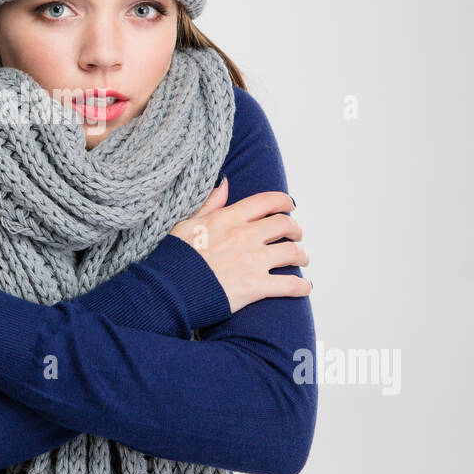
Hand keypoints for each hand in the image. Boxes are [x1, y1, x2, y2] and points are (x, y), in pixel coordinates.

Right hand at [168, 178, 310, 313]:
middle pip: (285, 224)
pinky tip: (304, 288)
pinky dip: (302, 287)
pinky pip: (290, 285)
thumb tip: (225, 183)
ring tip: (301, 259)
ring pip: (293, 253)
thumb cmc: (174, 258)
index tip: (289, 206)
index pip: (267, 201)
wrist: (169, 290)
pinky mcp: (256, 287)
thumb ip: (210, 204)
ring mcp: (252, 261)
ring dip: (302, 255)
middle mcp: (244, 236)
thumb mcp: (187, 223)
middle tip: (295, 235)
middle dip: (295, 229)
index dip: (284, 202)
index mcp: (228, 218)